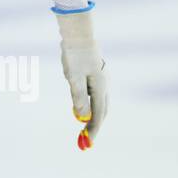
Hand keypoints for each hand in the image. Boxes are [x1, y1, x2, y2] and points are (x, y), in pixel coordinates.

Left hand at [55, 3, 107, 148]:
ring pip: (99, 105)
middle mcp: (104, 85)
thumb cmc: (74, 55)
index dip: (92, 131)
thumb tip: (82, 118)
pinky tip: (82, 111)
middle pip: (101, 112)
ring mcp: (101, 80)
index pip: (98, 115)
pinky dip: (90, 107)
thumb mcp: (74, 77)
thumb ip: (79, 97)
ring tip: (83, 132)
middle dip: (93, 128)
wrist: (78, 33)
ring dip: (92, 119)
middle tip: (84, 142)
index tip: (86, 144)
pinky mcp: (95, 75)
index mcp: (101, 87)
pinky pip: (94, 96)